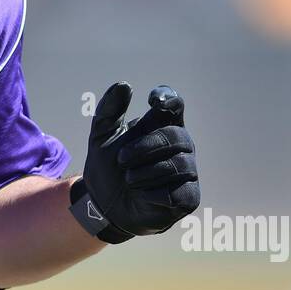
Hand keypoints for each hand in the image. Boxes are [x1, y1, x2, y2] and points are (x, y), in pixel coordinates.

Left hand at [71, 82, 199, 241]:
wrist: (103, 204)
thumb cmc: (108, 166)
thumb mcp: (101, 136)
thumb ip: (109, 110)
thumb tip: (124, 85)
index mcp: (162, 125)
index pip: (174, 104)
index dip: (168, 98)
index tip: (152, 101)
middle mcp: (181, 145)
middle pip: (176, 136)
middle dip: (144, 147)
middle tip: (121, 159)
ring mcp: (188, 171)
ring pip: (178, 165)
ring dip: (144, 173)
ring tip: (129, 179)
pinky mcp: (189, 197)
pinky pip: (178, 192)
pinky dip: (153, 194)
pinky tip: (143, 196)